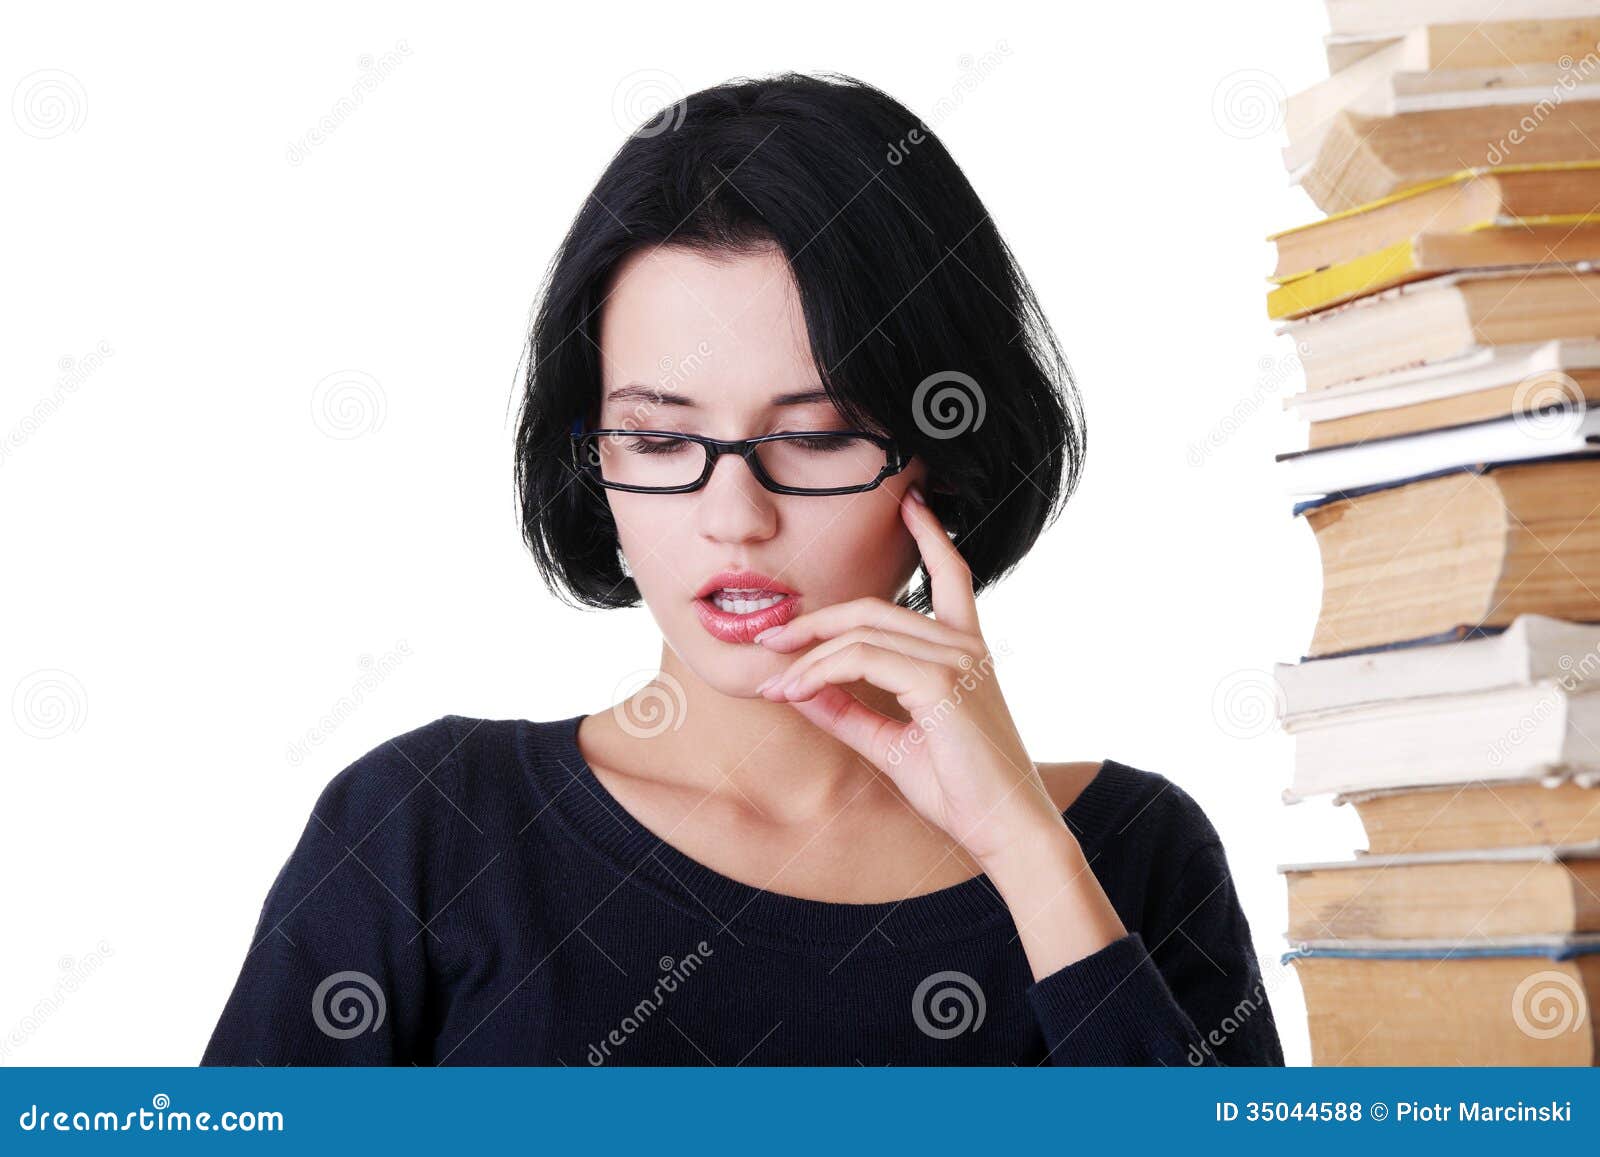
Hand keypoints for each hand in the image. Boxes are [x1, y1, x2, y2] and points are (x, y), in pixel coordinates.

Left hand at [753, 486, 1066, 867]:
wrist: (1005, 832)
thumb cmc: (960, 791)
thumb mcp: (893, 744)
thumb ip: (849, 713)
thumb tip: (799, 690)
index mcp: (964, 651)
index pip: (951, 575)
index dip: (930, 534)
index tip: (911, 502)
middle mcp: (964, 645)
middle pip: (875, 606)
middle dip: (817, 619)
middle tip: (769, 639)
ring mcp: (956, 660)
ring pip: (863, 632)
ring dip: (810, 653)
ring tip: (774, 678)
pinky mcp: (941, 683)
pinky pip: (864, 659)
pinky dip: (821, 671)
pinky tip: (795, 690)